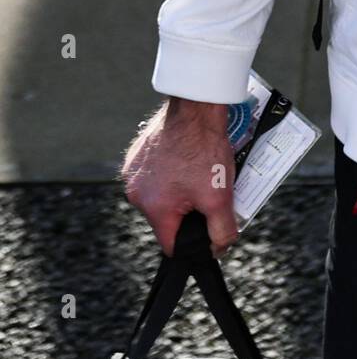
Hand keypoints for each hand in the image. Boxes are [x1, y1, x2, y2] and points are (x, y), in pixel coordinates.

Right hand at [121, 98, 237, 258]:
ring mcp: (134, 172)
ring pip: (162, 195)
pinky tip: (190, 160)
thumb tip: (218, 249)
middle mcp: (136, 193)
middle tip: (209, 193)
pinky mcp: (137, 155)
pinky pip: (157, 175)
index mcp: (153, 208)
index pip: (171, 244)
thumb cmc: (204, 150)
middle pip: (167, 219)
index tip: (207, 228)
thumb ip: (221, 230)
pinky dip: (173, 172)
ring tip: (201, 173)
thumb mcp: (220, 197)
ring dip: (182, 191)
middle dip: (189, 211)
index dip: (193, 241)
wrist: (195, 109)